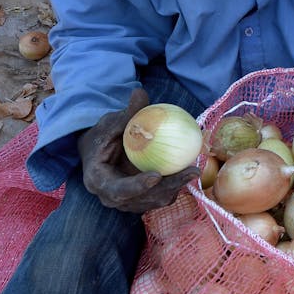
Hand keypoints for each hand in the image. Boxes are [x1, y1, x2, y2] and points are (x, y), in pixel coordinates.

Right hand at [78, 88, 199, 212]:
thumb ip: (126, 113)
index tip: (155, 176)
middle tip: (190, 171)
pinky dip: (176, 185)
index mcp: (98, 181)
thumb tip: (140, 92)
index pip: (118, 190)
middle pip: (142, 199)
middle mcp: (112, 197)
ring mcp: (128, 201)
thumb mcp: (110, 123)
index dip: (136, 186)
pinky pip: (161, 195)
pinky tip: (191, 171)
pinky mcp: (142, 199)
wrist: (100, 152)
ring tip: (194, 170)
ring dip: (176, 187)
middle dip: (168, 187)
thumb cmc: (103, 135)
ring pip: (155, 200)